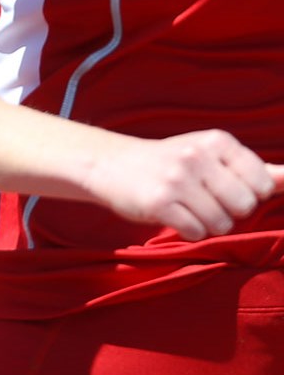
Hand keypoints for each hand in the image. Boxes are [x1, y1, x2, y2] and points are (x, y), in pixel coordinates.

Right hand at [83, 129, 283, 240]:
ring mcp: (176, 179)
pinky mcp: (158, 202)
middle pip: (244, 206)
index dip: (247, 194)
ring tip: (189, 209)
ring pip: (222, 223)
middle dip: (230, 212)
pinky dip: (190, 232)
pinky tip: (175, 217)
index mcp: (217, 141)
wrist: (112, 164)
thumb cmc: (172, 163)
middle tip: (205, 201)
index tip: (223, 187)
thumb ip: (256, 170)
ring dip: (209, 225)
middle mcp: (197, 156)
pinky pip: (196, 233)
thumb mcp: (212, 156)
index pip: (262, 184)